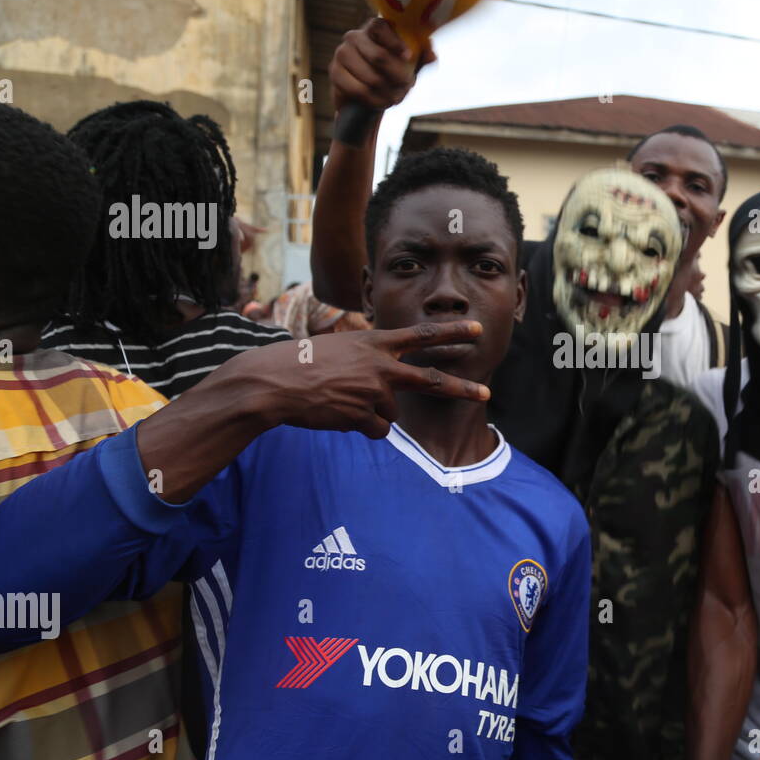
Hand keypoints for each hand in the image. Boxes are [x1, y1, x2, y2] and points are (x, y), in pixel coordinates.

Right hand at [222, 321, 489, 438]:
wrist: (273, 384)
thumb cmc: (299, 363)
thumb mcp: (337, 348)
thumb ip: (366, 361)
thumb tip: (384, 389)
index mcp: (374, 343)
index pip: (421, 335)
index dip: (451, 332)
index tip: (477, 330)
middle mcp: (380, 366)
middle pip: (430, 380)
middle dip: (462, 388)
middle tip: (486, 393)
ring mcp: (374, 391)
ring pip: (390, 412)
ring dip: (370, 412)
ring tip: (339, 402)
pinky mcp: (363, 415)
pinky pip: (376, 429)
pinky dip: (360, 427)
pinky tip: (336, 415)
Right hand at [329, 17, 436, 115]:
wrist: (370, 95)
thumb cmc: (393, 73)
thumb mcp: (411, 64)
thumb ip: (423, 57)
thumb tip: (431, 55)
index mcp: (374, 28)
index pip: (381, 27)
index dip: (395, 42)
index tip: (408, 57)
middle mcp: (355, 36)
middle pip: (378, 56)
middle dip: (397, 76)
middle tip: (406, 86)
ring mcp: (342, 53)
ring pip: (370, 77)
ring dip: (388, 92)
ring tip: (395, 97)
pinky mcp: (335, 72)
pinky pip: (358, 90)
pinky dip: (374, 100)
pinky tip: (380, 102)